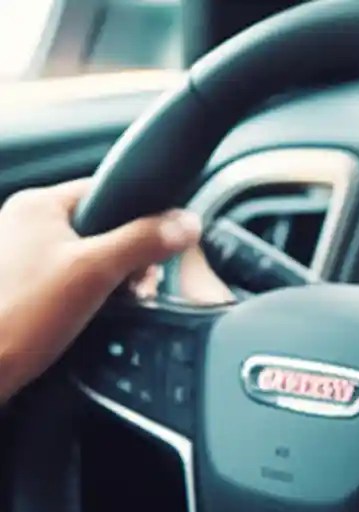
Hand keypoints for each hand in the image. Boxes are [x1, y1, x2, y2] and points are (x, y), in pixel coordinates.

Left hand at [0, 179, 200, 400]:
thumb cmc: (16, 318)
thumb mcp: (95, 273)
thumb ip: (143, 242)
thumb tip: (186, 224)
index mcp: (38, 205)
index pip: (108, 190)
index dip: (143, 217)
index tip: (161, 245)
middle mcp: (24, 223)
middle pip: (101, 226)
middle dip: (129, 257)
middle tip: (138, 284)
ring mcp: (18, 255)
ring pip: (87, 256)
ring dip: (112, 279)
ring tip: (118, 301)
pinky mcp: (20, 286)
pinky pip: (70, 279)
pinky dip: (89, 294)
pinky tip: (93, 314)